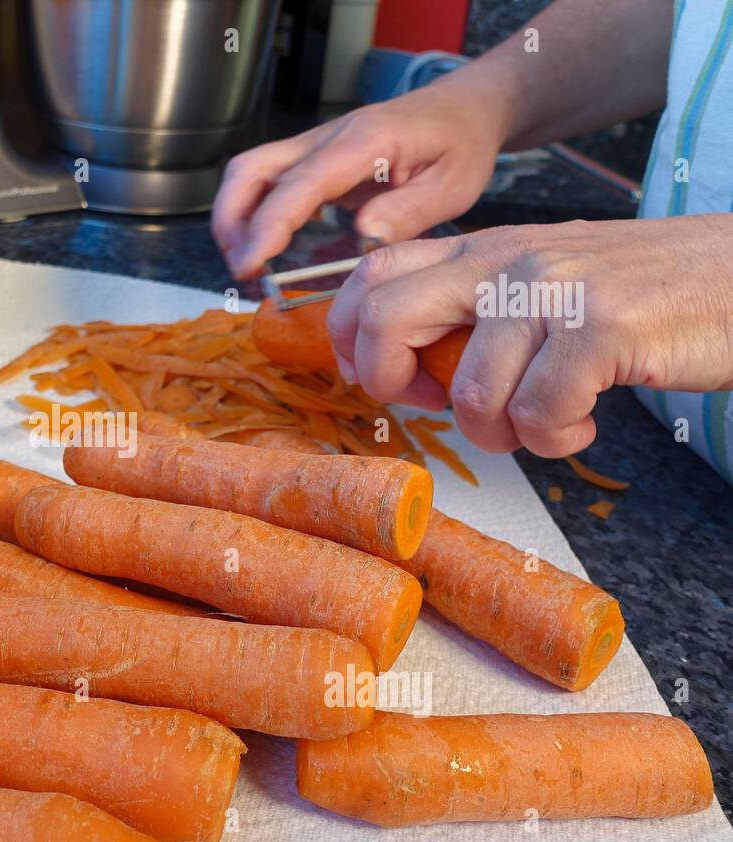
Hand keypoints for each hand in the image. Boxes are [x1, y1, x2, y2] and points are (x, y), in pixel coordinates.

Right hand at [212, 77, 511, 278]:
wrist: (463, 110)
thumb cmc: (460, 145)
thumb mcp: (454, 185)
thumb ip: (408, 212)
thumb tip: (364, 236)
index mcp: (363, 143)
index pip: (299, 183)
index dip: (268, 225)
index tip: (251, 264)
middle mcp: (327, 139)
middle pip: (250, 169)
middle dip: (231, 221)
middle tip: (242, 269)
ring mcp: (315, 147)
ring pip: (249, 174)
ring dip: (235, 219)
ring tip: (248, 265)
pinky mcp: (313, 161)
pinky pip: (268, 184)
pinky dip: (254, 216)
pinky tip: (267, 250)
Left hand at [325, 215, 732, 456]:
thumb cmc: (642, 293)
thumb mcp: (540, 281)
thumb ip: (475, 307)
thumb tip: (407, 361)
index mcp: (482, 248)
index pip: (372, 273)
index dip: (352, 336)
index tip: (379, 378)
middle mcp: (506, 259)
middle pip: (386, 318)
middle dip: (392, 383)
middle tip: (442, 407)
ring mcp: (553, 289)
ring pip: (474, 393)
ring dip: (503, 434)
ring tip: (543, 421)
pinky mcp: (604, 326)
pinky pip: (539, 414)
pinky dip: (558, 439)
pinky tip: (584, 421)